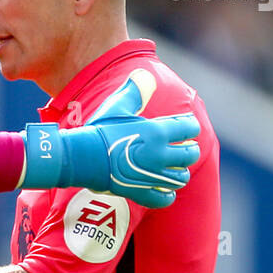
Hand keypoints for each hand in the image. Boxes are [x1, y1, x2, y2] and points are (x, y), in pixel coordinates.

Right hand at [23, 69, 200, 207]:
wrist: (81, 157)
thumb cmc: (99, 131)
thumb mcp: (117, 107)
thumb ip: (135, 90)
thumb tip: (145, 74)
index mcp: (158, 131)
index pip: (190, 127)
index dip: (188, 126)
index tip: (182, 127)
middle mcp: (160, 154)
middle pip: (190, 154)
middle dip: (188, 150)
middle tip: (181, 149)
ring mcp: (153, 175)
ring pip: (181, 177)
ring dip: (179, 172)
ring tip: (172, 169)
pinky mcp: (142, 192)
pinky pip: (165, 198)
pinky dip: (166, 195)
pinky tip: (162, 190)